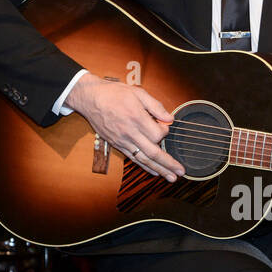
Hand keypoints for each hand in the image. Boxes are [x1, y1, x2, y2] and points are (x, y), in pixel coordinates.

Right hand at [66, 74, 184, 181]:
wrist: (90, 98)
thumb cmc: (114, 93)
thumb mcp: (137, 92)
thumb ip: (155, 106)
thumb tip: (170, 119)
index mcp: (136, 118)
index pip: (158, 134)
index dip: (165, 131)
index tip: (164, 125)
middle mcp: (130, 132)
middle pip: (153, 152)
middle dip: (168, 163)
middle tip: (181, 171)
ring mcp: (122, 140)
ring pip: (143, 159)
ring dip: (159, 169)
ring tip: (171, 178)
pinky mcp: (117, 144)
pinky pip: (133, 158)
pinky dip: (144, 166)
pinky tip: (155, 172)